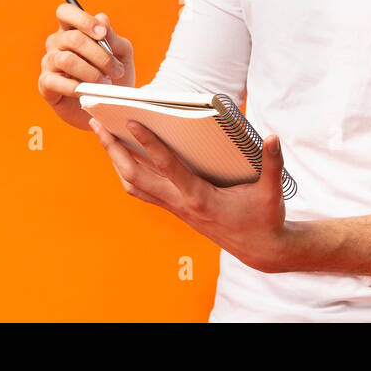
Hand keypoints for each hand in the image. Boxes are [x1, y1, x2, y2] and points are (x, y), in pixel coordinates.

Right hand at [38, 3, 134, 130]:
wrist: (109, 106)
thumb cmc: (114, 75)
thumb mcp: (122, 53)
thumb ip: (112, 37)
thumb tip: (102, 19)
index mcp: (72, 29)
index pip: (65, 11)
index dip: (83, 19)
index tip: (102, 34)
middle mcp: (56, 43)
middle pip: (73, 38)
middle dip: (101, 56)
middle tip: (116, 71)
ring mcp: (49, 63)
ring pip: (66, 59)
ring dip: (91, 73)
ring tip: (104, 83)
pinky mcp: (45, 84)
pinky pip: (56, 81)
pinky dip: (76, 88)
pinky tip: (87, 92)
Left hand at [89, 118, 291, 273]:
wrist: (259, 249)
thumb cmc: (264, 217)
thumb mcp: (271, 191)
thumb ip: (272, 163)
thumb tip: (272, 138)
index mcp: (201, 198)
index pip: (168, 167)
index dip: (148, 144)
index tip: (131, 122)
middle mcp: (182, 204)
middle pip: (136, 176)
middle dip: (114, 150)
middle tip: (97, 124)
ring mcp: (175, 208)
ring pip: (133, 185)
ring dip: (115, 161)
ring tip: (103, 135)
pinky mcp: (175, 209)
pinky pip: (142, 191)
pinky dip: (127, 172)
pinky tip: (123, 156)